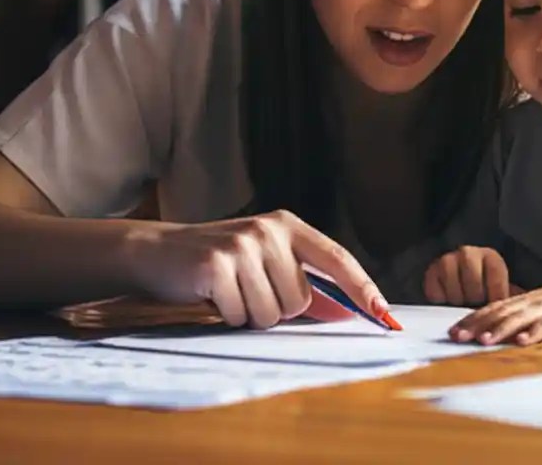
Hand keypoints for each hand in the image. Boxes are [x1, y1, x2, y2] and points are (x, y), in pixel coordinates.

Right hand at [125, 209, 387, 328]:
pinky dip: (228, 315)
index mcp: (288, 226)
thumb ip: (308, 287)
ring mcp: (243, 245)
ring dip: (251, 315)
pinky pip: (242, 314)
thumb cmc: (219, 263)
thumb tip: (349, 312)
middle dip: (277, 310)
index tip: (384, 313)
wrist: (157, 252)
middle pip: (301, 300)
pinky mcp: (217, 265)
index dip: (362, 287)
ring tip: (230, 293)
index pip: (337, 259)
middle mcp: (269, 230)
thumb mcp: (266, 265)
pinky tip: (212, 296)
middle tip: (248, 293)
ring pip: (273, 313)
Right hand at [424, 246, 520, 305]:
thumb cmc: (486, 290)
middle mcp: (469, 253)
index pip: (495, 275)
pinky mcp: (431, 271)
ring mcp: (448, 260)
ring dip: (458, 299)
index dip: (496, 295)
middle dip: (476, 298)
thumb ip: (510, 299)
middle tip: (476, 303)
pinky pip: (435, 292)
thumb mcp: (502, 291)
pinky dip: (442, 300)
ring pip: (453, 287)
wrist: (460, 284)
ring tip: (462, 301)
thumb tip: (517, 313)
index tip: (495, 307)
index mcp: (490, 256)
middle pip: (473, 282)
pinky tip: (448, 299)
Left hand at [449, 278, 541, 345]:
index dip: (470, 320)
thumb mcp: (538, 308)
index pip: (491, 309)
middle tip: (456, 338)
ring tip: (483, 341)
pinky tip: (521, 341)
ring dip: (500, 330)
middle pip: (499, 313)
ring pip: (519, 319)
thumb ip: (517, 317)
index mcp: (522, 301)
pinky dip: (533, 333)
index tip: (451, 332)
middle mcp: (530, 303)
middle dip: (476, 326)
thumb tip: (490, 330)